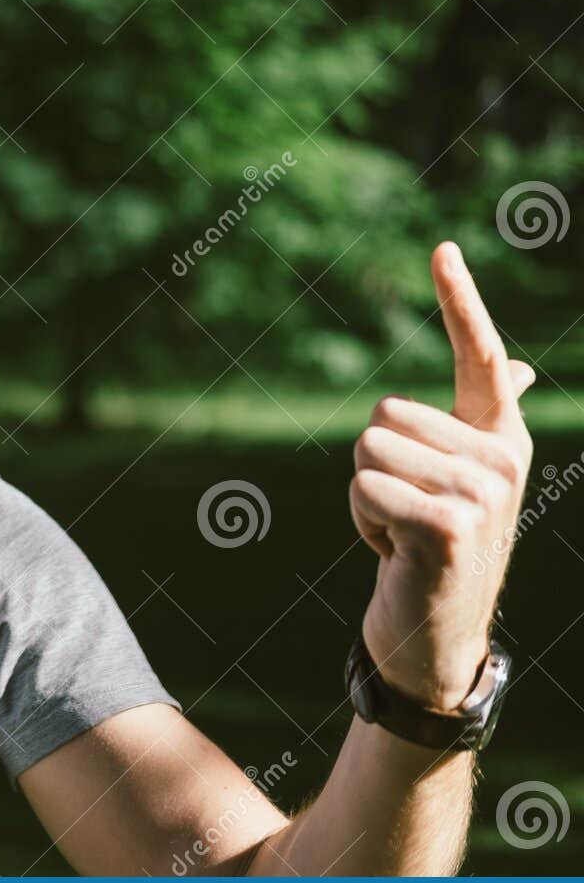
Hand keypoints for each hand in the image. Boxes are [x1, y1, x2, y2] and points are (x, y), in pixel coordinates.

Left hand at [351, 242, 534, 711]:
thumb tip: (520, 370)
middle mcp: (503, 459)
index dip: (460, 299)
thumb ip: (485, 422)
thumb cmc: (434, 549)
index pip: (482, 356)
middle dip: (373, 465)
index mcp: (501, 438)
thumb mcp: (461, 482)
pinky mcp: (450, 529)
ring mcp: (482, 494)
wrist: (434, 635)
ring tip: (401, 533)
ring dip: (364, 497)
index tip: (441, 246)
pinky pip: (365, 489)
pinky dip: (362, 523)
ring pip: (368, 450)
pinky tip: (396, 554)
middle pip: (384, 414)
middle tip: (406, 514)